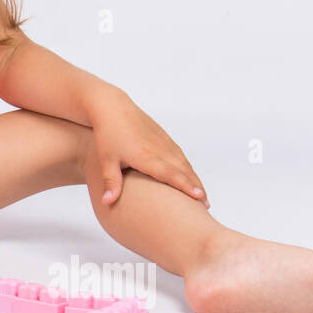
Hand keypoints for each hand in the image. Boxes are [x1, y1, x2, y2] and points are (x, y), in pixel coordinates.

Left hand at [89, 92, 208, 208]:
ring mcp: (163, 142)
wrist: (112, 107)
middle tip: (206, 205)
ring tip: (202, 195)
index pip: (170, 174)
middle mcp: (159, 149)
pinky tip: (190, 175)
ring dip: (194, 178)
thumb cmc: (107, 134)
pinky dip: (187, 167)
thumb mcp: (107, 160)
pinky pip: (179, 154)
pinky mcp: (163, 137)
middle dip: (196, 187)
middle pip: (182, 170)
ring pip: (183, 162)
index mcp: (146, 156)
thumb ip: (111, 182)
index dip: (186, 186)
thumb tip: (105, 203)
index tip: (200, 196)